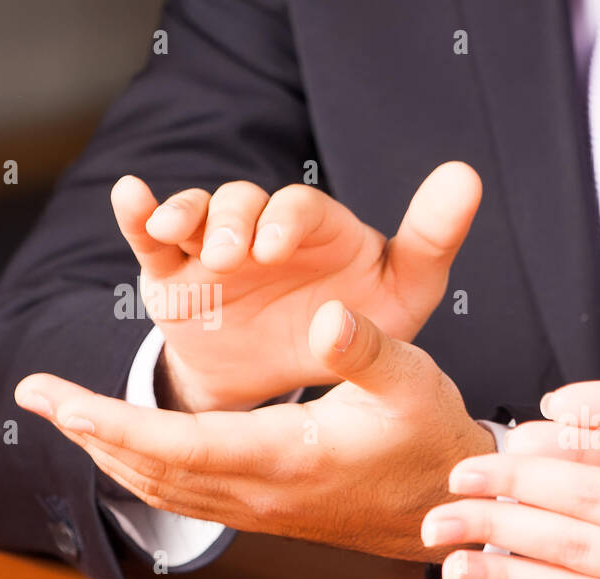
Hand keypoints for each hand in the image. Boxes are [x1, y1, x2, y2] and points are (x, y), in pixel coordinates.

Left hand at [15, 302, 495, 560]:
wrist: (448, 509)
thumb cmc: (432, 439)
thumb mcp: (414, 381)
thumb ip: (366, 349)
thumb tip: (325, 314)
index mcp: (290, 457)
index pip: (179, 445)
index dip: (112, 422)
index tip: (57, 398)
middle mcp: (264, 493)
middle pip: (153, 471)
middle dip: (88, 433)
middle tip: (36, 395)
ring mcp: (262, 510)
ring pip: (163, 490)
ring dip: (109, 453)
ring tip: (69, 417)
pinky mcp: (267, 512)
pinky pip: (186, 498)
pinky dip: (144, 470)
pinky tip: (131, 448)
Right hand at [109, 161, 480, 411]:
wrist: (297, 384)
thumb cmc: (359, 327)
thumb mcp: (403, 294)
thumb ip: (431, 238)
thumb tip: (468, 174)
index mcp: (318, 231)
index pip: (300, 208)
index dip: (287, 220)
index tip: (278, 247)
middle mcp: (264, 229)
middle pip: (243, 202)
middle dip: (236, 222)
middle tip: (235, 256)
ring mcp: (216, 248)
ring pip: (197, 213)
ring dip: (188, 218)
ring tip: (185, 240)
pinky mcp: (176, 275)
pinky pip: (148, 237)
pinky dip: (137, 212)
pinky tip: (131, 196)